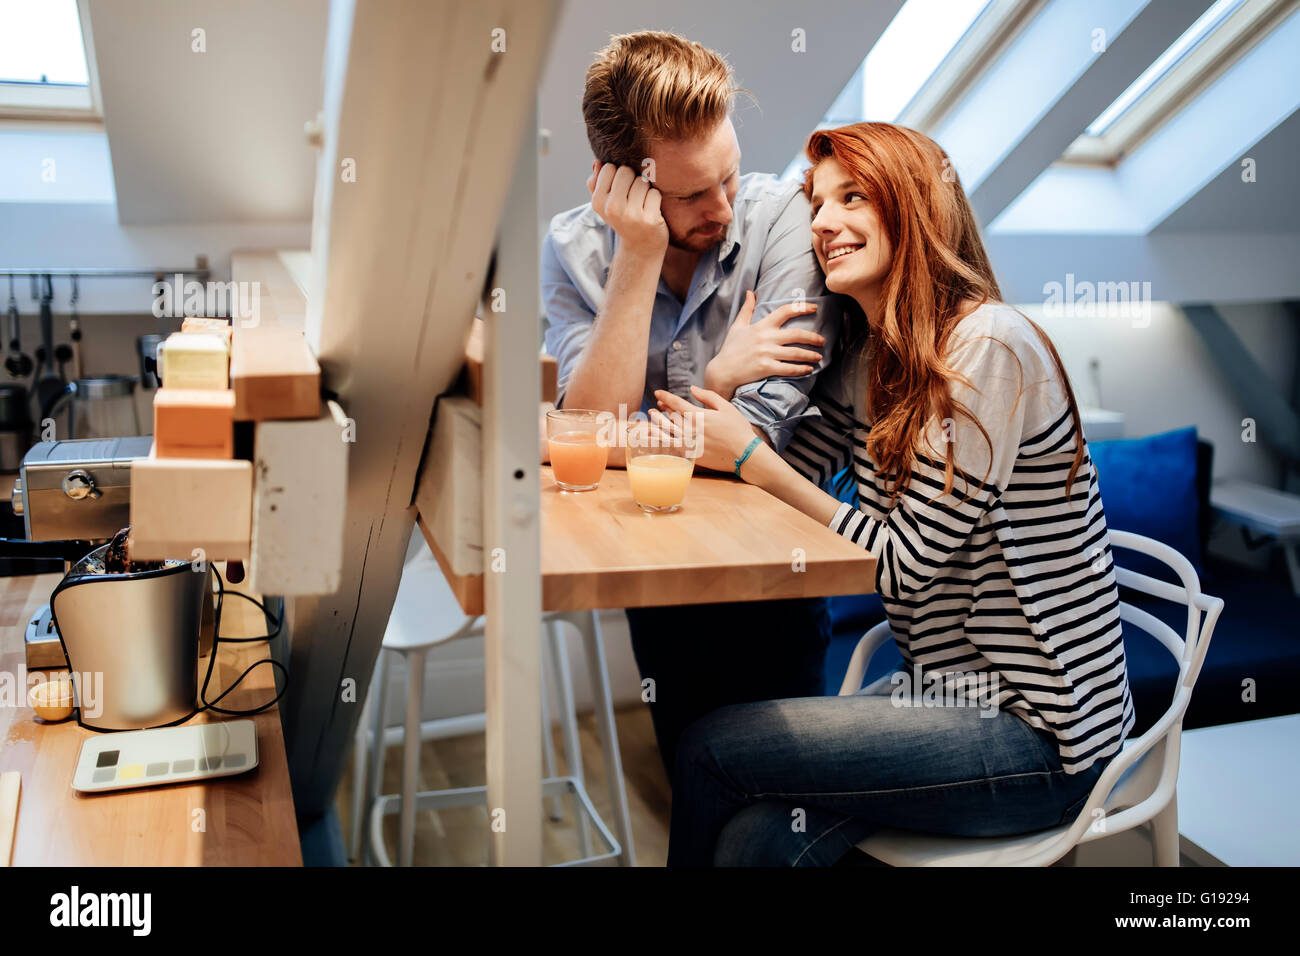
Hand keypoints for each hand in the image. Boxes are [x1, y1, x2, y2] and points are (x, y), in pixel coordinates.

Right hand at [587, 163, 667, 257]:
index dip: (618, 175)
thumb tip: (597, 162)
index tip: (620, 189)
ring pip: (642, 181)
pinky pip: (655, 193)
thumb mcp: (604, 203)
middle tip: (633, 196)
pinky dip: (655, 198)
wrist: (640, 246)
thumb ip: (596, 182)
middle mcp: (612, 208)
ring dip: (645, 189)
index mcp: (598, 202)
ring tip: (642, 204)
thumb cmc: (622, 218)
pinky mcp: (649, 220)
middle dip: (632, 179)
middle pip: (626, 171)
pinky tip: (651, 210)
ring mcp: (631, 215)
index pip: (609, 168)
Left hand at [651, 386, 760, 474]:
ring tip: (651, 417)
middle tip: (657, 405)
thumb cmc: (738, 429)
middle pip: (669, 417)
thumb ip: (708, 396)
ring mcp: (688, 444)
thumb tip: (692, 388)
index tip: (658, 393)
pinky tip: (655, 437)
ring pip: (666, 432)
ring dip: (657, 423)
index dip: (664, 396)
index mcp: (698, 416)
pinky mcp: (690, 456)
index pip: (675, 403)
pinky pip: (671, 447)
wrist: (744, 454)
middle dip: (661, 409)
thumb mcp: (726, 407)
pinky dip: (661, 440)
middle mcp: (690, 430)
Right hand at [704, 291, 823, 398]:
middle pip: (796, 334)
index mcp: (761, 326)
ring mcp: (766, 354)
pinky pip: (788, 369)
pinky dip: (801, 369)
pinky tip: (809, 369)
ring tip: (819, 357)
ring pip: (796, 353)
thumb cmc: (730, 349)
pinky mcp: (766, 368)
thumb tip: (750, 292)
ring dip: (810, 355)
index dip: (802, 308)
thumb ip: (747, 309)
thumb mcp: (738, 326)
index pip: (784, 311)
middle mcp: (765, 338)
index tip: (815, 308)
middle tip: (822, 340)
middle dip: (813, 337)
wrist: (722, 371)